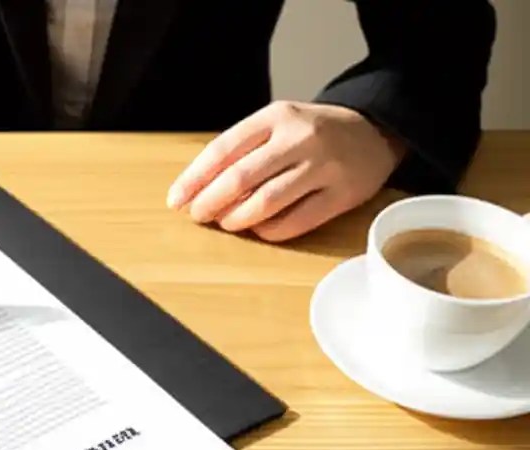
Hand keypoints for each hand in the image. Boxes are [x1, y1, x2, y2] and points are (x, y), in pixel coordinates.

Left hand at [167, 101, 407, 241]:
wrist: (375, 131)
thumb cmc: (311, 133)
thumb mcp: (276, 124)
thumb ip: (242, 150)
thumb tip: (197, 189)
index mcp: (276, 116)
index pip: (223, 150)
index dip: (194, 178)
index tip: (175, 199)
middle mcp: (300, 139)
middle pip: (240, 178)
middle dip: (210, 202)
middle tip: (198, 216)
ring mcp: (323, 167)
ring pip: (267, 202)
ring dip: (237, 219)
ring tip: (226, 223)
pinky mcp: (342, 195)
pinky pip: (296, 222)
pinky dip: (270, 231)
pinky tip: (260, 229)